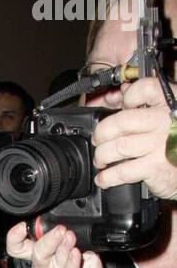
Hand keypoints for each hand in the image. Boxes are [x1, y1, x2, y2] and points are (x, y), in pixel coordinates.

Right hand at [7, 221, 103, 267]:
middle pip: (38, 255)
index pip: (19, 249)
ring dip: (62, 249)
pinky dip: (72, 265)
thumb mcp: (74, 265)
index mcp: (41, 262)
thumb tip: (86, 248)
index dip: (15, 238)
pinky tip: (75, 255)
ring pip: (53, 265)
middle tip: (60, 230)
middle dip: (48, 240)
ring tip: (69, 237)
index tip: (22, 227)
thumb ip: (79, 252)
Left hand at [92, 75, 176, 201]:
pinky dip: (107, 177)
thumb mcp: (164, 115)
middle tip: (98, 140)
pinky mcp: (155, 167)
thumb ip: (142, 103)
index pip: (145, 89)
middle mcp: (165, 121)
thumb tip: (115, 95)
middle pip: (122, 121)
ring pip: (119, 147)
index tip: (120, 106)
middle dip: (102, 132)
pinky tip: (103, 178)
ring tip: (100, 160)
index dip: (128, 96)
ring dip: (102, 155)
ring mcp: (160, 145)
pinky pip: (123, 171)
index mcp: (168, 103)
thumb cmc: (174, 138)